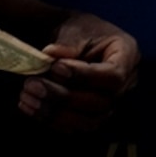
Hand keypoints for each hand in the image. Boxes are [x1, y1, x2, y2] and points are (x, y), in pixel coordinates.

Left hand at [20, 17, 138, 130]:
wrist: (75, 41)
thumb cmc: (80, 31)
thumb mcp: (76, 28)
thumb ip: (67, 43)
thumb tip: (51, 54)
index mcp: (127, 55)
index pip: (113, 75)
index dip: (84, 76)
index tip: (55, 68)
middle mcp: (126, 84)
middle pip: (101, 102)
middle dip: (63, 96)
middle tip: (33, 84)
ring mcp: (112, 104)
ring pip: (89, 121)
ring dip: (55, 113)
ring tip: (28, 96)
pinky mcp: (94, 117)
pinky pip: (76, 128)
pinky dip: (52, 120)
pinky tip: (30, 107)